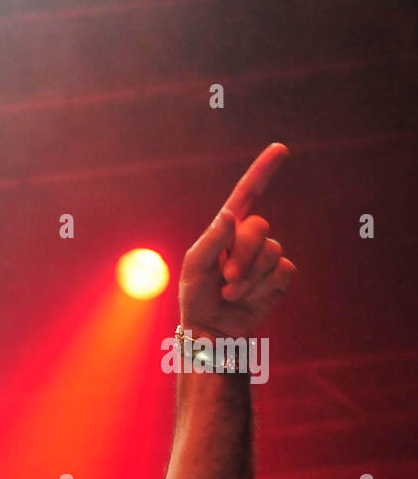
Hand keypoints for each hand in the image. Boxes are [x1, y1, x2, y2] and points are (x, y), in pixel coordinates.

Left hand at [179, 143, 295, 337]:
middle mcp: (249, 239)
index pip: (247, 195)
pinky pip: (282, 272)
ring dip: (248, 278)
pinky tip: (249, 299)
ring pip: (271, 253)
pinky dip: (263, 289)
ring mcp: (267, 257)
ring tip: (231, 292)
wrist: (212, 330)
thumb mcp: (194, 269)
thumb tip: (230, 213)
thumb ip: (211, 240)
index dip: (262, 171)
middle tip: (225, 278)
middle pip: (259, 227)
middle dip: (241, 255)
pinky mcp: (280, 277)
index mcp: (226, 230)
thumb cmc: (197, 297)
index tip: (280, 149)